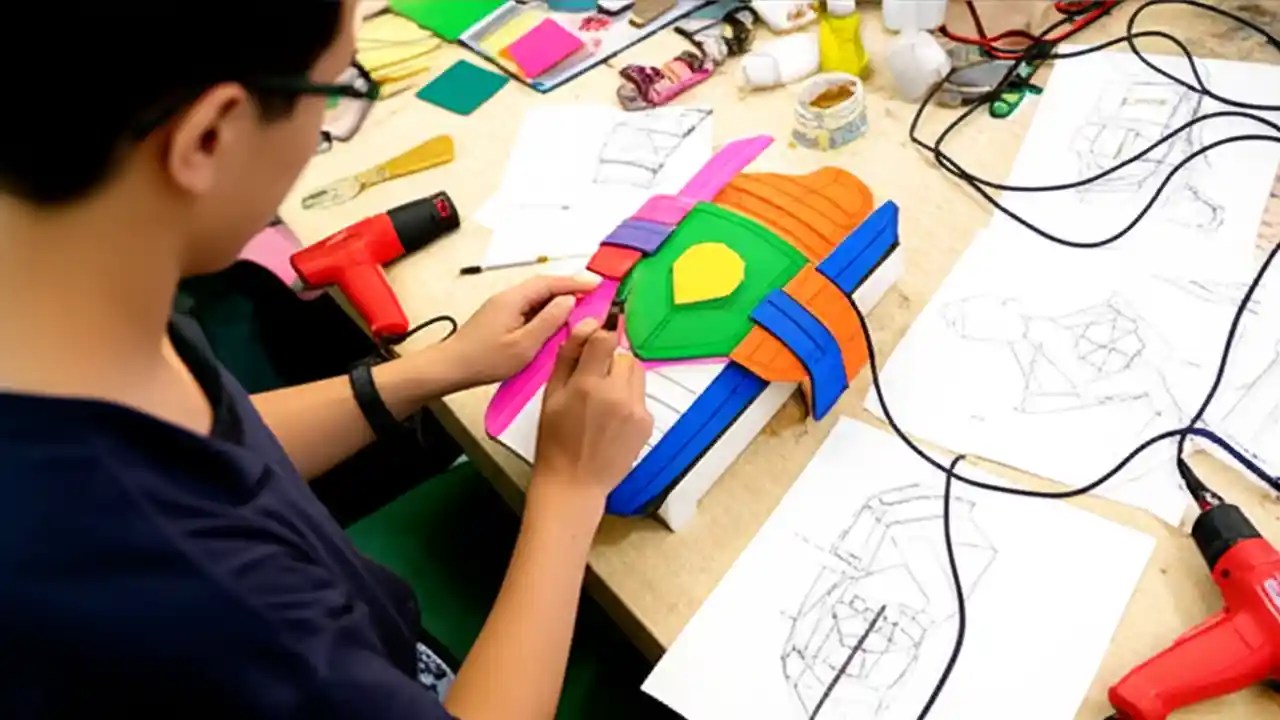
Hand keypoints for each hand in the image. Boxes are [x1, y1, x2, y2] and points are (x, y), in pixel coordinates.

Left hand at [442, 275, 597, 387]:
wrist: (451, 367)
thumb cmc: (487, 359)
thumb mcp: (524, 344)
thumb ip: (549, 321)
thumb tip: (569, 301)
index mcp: (514, 299)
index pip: (549, 283)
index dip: (575, 282)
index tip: (598, 283)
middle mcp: (508, 297)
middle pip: (543, 285)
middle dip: (569, 286)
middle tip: (595, 292)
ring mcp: (502, 306)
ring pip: (536, 295)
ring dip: (558, 297)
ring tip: (581, 304)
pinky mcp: (500, 317)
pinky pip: (529, 306)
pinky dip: (547, 308)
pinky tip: (556, 319)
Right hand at [533, 319, 652, 512]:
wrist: (574, 482)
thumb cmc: (555, 440)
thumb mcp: (550, 395)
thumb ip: (568, 357)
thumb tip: (586, 325)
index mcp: (588, 385)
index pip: (606, 338)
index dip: (600, 335)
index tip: (595, 340)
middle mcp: (617, 394)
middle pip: (623, 354)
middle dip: (610, 360)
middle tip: (592, 380)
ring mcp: (636, 410)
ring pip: (636, 372)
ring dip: (622, 377)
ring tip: (602, 399)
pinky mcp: (647, 423)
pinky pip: (641, 395)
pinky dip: (628, 398)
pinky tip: (611, 418)